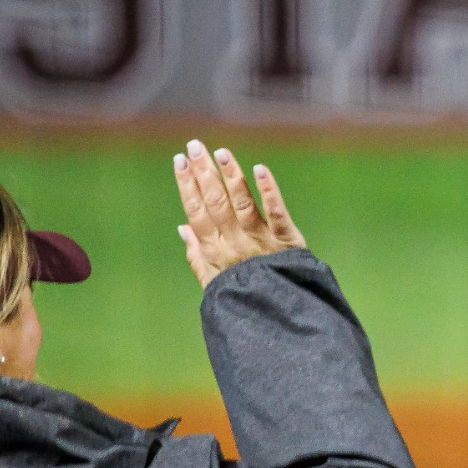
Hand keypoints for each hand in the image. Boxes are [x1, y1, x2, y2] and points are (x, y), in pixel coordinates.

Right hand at [172, 139, 305, 287]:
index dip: (186, 185)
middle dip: (203, 172)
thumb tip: (183, 228)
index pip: (196, 212)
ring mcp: (261, 241)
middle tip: (194, 146)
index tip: (179, 161)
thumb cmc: (246, 301)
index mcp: (215, 252)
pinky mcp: (287, 241)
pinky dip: (269, 191)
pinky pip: (277, 213)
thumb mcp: (215, 283)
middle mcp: (235, 244)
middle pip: (216, 203)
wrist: (282, 321)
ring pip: (242, 203)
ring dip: (231, 176)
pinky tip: (260, 169)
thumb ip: (198, 256)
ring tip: (221, 152)